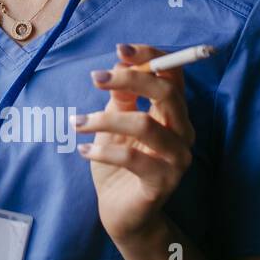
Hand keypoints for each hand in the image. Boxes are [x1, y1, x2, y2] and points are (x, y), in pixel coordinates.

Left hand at [73, 43, 195, 244]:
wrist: (121, 210)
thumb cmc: (119, 160)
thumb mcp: (115, 121)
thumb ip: (121, 94)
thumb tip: (118, 62)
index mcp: (173, 113)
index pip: (173, 75)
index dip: (151, 56)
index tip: (120, 49)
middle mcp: (182, 132)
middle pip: (167, 93)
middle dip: (130, 78)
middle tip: (95, 78)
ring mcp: (177, 159)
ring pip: (146, 125)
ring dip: (104, 119)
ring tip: (77, 123)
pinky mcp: (163, 183)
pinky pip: (133, 159)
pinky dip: (103, 151)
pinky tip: (84, 151)